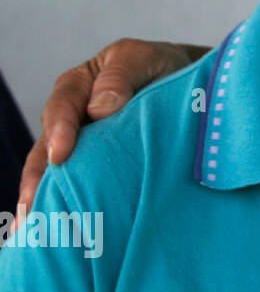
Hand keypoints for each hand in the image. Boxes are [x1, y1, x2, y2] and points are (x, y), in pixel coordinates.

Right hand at [17, 39, 209, 217]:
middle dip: (37, 179)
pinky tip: (60, 232)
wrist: (197, 86)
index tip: (60, 156)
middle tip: (31, 207)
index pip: (62, 106)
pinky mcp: (103, 169)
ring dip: (47, 200)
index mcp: (80, 86)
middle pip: (47, 149)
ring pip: (59, 174)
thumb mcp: (144, 59)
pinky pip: (82, 187)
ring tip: (36, 231)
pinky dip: (71, 206)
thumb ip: (121, 76)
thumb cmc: (166, 68)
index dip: (59, 130)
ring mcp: (86, 146)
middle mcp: (74, 119)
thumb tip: (99, 110)